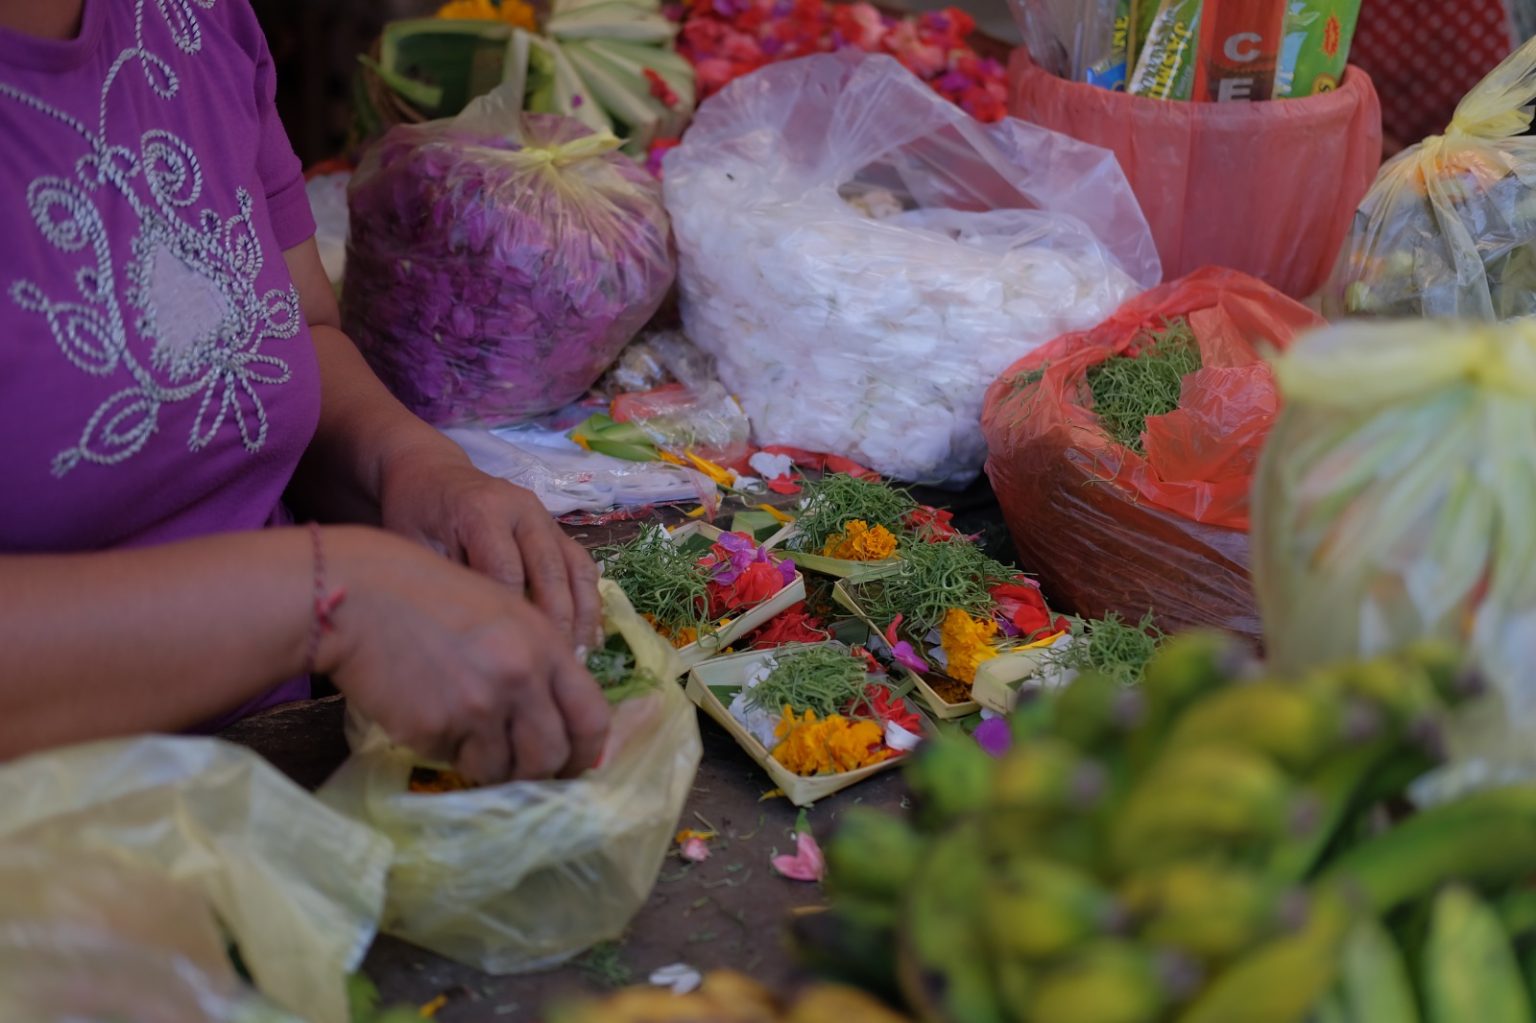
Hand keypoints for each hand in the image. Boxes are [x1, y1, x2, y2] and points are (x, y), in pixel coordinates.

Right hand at [318, 526, 610, 783]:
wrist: (360, 596)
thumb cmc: (434, 597)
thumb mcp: (506, 612)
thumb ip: (539, 661)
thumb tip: (560, 720)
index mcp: (546, 646)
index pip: (592, 718)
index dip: (586, 752)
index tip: (574, 766)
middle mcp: (520, 679)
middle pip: (551, 757)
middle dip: (538, 773)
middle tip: (520, 772)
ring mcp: (477, 708)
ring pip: (501, 770)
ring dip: (489, 765)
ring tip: (467, 735)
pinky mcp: (434, 731)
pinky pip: (453, 761)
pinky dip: (447, 751)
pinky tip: (430, 716)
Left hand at [377, 445, 603, 649]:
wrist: (432, 473)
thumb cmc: (416, 514)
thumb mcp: (412, 545)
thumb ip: (444, 583)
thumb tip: (474, 639)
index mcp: (482, 511)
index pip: (506, 573)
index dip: (512, 619)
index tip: (511, 660)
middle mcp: (523, 510)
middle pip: (550, 574)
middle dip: (555, 625)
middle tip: (552, 669)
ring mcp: (546, 518)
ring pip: (576, 570)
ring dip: (581, 617)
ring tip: (578, 659)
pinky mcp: (558, 528)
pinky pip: (583, 566)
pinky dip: (589, 603)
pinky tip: (587, 638)